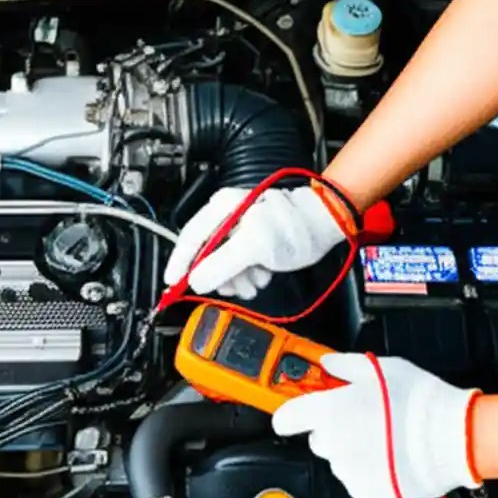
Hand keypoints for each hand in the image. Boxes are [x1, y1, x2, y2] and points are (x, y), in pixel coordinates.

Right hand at [163, 186, 348, 299]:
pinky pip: (240, 263)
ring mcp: (240, 227)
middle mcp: (228, 215)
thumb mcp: (255, 246)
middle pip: (206, 253)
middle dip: (218, 276)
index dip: (180, 264)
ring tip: (252, 284)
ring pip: (224, 262)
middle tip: (229, 290)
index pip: (190, 238)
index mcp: (222, 208)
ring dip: (236, 278)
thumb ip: (222, 264)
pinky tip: (260, 277)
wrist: (325, 224)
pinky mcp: (253, 239)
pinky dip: (248, 274)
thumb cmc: (295, 227)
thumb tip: (197, 280)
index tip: (172, 284)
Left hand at [272, 354, 480, 497]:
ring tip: (384, 438)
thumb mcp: (380, 368)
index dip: (290, 413)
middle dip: (334, 428)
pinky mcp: (365, 493)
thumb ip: (344, 365)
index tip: (294, 412)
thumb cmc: (421, 402)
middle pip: (317, 437)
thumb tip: (327, 364)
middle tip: (364, 418)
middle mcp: (333, 444)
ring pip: (338, 459)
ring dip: (353, 450)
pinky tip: (390, 457)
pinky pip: (356, 479)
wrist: (454, 439)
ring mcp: (348, 471)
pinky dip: (368, 470)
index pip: (285, 417)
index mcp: (329, 411)